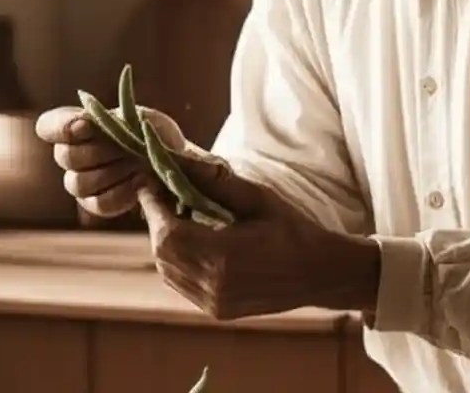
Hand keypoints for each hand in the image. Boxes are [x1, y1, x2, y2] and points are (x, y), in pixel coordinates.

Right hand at [35, 103, 187, 217]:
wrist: (172, 158)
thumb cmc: (150, 130)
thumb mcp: (138, 115)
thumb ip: (112, 119)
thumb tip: (85, 123)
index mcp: (74, 126)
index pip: (47, 126)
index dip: (60, 127)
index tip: (84, 124)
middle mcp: (69, 154)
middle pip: (65, 157)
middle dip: (99, 151)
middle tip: (127, 147)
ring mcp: (79, 181)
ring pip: (78, 183)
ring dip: (111, 173)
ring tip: (138, 165)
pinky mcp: (94, 203)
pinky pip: (98, 204)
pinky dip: (121, 194)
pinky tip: (140, 183)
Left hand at [135, 154, 381, 320]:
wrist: (321, 273)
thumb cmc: (293, 229)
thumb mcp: (257, 198)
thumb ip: (215, 180)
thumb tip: (179, 158)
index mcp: (223, 258)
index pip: (167, 233)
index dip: (152, 207)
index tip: (148, 182)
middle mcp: (214, 287)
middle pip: (162, 253)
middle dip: (157, 221)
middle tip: (162, 194)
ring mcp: (214, 303)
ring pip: (168, 271)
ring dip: (165, 242)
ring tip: (178, 214)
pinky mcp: (217, 311)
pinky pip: (182, 284)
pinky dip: (177, 261)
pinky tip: (192, 240)